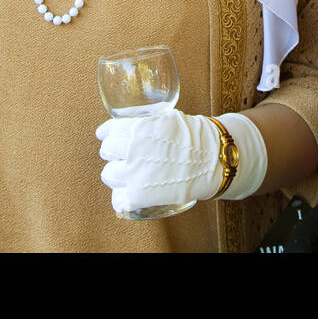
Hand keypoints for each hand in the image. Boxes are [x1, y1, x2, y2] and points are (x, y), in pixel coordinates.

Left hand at [96, 110, 224, 214]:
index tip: (105, 135)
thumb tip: (131, 124)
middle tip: (120, 154)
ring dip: (116, 174)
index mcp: (139, 129)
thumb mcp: (168, 119)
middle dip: (112, 152)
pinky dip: (122, 197)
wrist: (212, 161)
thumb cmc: (195, 138)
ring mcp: (135, 175)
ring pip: (108, 174)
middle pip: (106, 151)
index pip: (108, 130)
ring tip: (126, 174)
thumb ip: (147, 122)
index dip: (106, 133)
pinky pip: (118, 199)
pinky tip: (129, 194)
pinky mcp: (140, 196)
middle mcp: (133, 151)